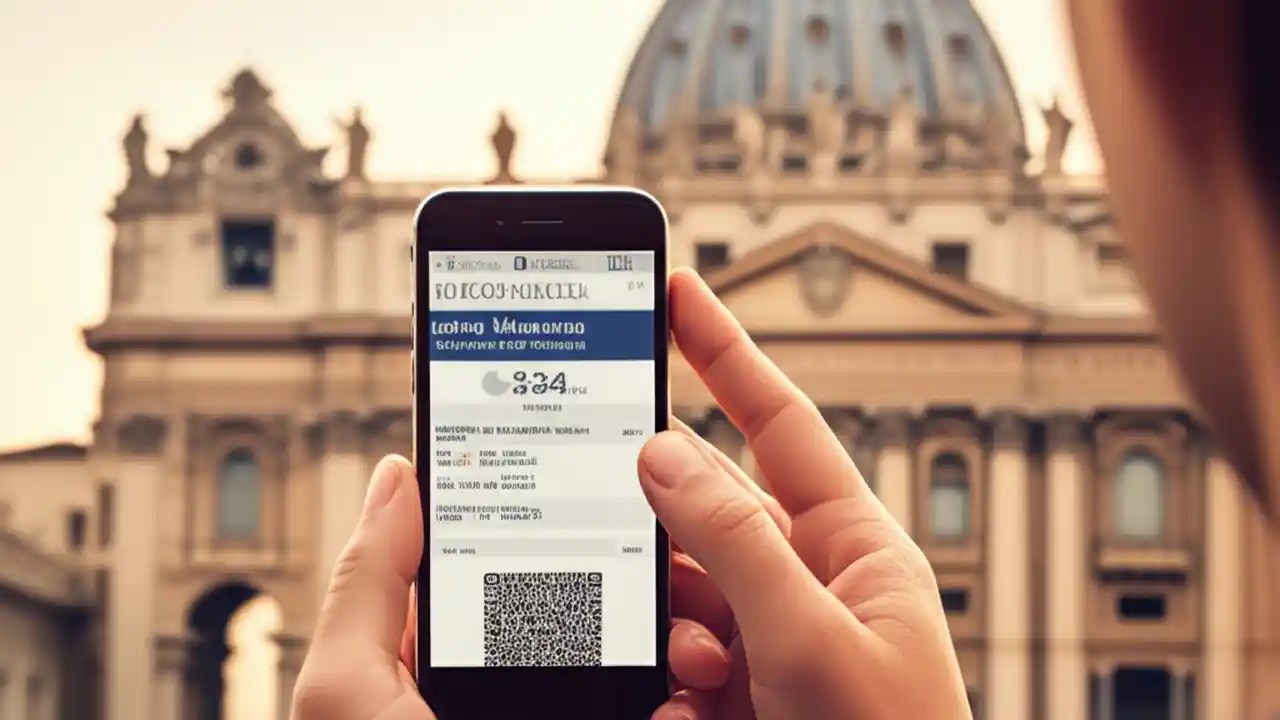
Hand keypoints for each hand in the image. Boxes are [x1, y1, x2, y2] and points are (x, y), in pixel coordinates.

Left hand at [288, 448, 758, 717]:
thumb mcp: (347, 692)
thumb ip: (366, 580)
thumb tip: (398, 474)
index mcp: (463, 653)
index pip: (529, 560)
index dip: (582, 519)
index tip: (637, 486)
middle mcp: (528, 682)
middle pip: (607, 604)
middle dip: (658, 583)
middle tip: (690, 580)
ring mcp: (580, 713)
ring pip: (653, 659)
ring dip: (690, 641)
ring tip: (702, 652)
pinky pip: (669, 713)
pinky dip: (690, 702)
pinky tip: (694, 699)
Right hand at [644, 270, 969, 719]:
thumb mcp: (812, 643)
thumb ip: (734, 543)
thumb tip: (661, 453)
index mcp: (854, 546)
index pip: (780, 422)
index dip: (726, 350)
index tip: (676, 289)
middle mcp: (808, 582)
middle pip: (707, 515)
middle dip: (667, 535)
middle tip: (624, 532)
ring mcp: (768, 641)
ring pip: (678, 593)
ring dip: (670, 631)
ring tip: (705, 681)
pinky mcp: (735, 693)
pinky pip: (673, 660)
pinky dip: (667, 684)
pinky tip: (689, 714)